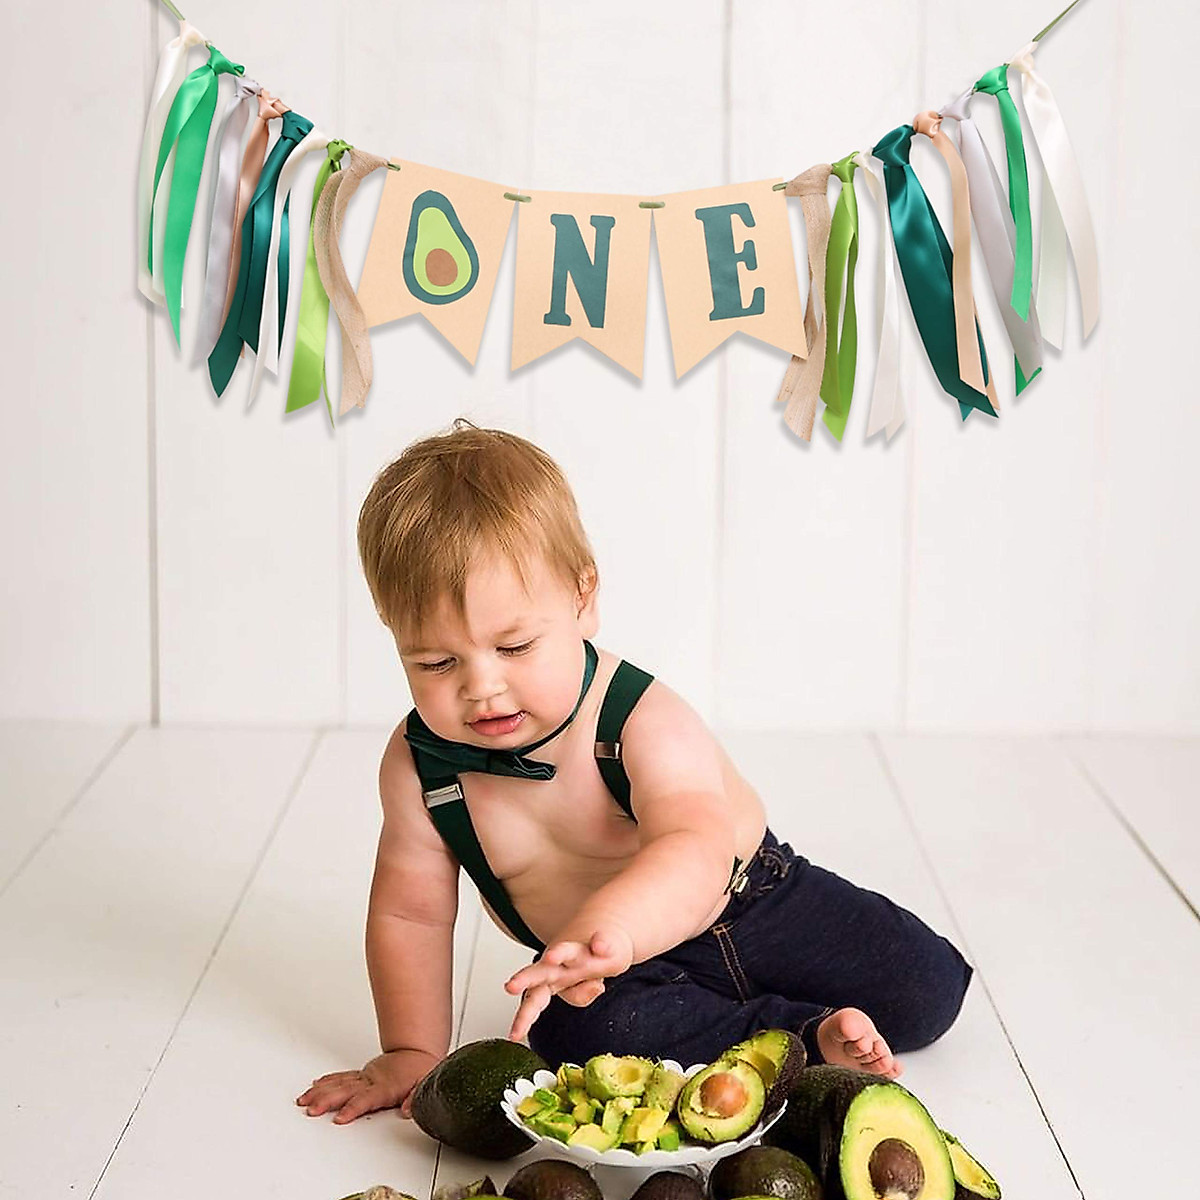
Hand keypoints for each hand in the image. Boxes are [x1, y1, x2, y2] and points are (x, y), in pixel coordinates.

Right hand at [295, 1048, 439, 1123]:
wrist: (416, 1052)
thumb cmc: (419, 1070)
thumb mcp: (424, 1085)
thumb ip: (416, 1098)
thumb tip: (408, 1109)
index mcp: (385, 1087)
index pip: (365, 1100)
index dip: (352, 1109)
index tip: (339, 1118)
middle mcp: (370, 1081)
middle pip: (345, 1091)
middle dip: (326, 1101)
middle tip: (311, 1109)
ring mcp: (364, 1077)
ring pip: (338, 1084)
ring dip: (320, 1092)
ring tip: (304, 1100)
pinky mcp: (361, 1075)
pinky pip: (341, 1077)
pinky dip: (327, 1082)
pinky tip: (316, 1086)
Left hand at [504, 927, 633, 1041]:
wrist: (602, 934)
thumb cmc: (584, 964)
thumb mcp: (579, 987)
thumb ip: (580, 994)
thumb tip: (594, 987)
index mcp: (550, 979)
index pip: (533, 1000)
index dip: (524, 1018)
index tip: (515, 1035)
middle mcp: (560, 964)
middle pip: (540, 972)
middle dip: (524, 979)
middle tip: (510, 987)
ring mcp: (580, 951)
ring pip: (567, 952)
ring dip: (559, 954)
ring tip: (552, 957)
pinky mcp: (601, 942)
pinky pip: (603, 944)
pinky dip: (601, 944)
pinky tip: (599, 946)